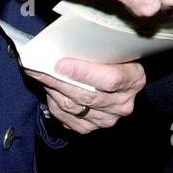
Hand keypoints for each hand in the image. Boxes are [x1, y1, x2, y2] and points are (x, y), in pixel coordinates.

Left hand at [27, 59, 145, 133]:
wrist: (115, 80)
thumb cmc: (112, 58)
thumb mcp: (114, 49)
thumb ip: (96, 49)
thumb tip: (65, 44)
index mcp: (135, 79)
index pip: (110, 79)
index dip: (85, 73)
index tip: (61, 64)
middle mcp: (123, 104)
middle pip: (88, 95)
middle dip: (59, 80)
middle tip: (38, 67)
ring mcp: (107, 119)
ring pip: (73, 106)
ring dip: (53, 90)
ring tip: (39, 74)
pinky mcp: (90, 127)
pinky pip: (66, 117)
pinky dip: (54, 103)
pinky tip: (50, 89)